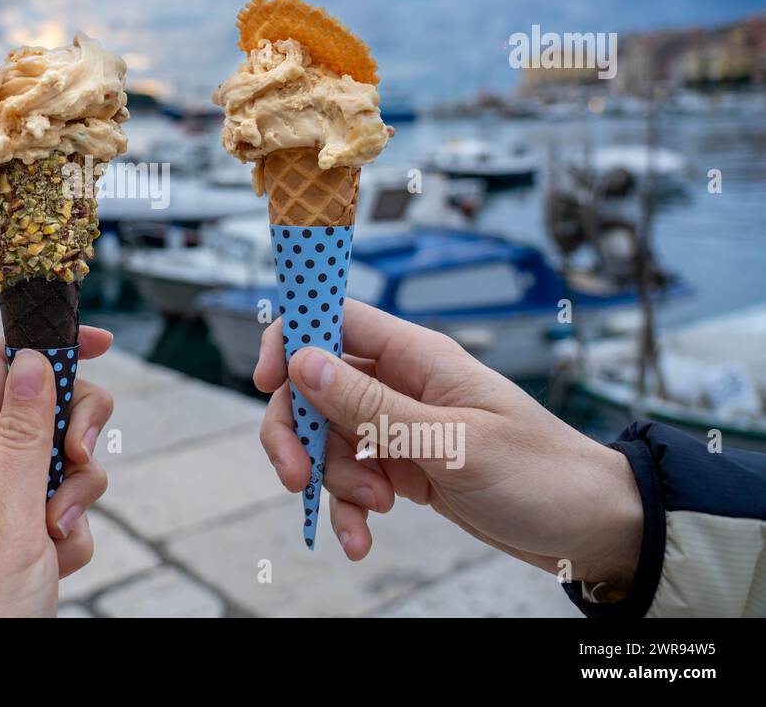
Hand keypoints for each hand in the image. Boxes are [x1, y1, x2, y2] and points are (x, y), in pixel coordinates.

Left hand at [0, 327, 114, 616]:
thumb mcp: (7, 514)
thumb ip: (22, 436)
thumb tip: (29, 358)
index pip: (1, 363)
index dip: (46, 344)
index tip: (100, 344)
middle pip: (49, 405)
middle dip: (80, 428)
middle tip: (75, 461)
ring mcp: (9, 501)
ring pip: (68, 461)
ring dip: (80, 492)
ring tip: (56, 533)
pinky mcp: (29, 534)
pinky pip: (71, 511)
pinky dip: (75, 536)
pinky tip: (55, 565)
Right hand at [255, 300, 643, 593]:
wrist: (590, 528)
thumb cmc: (541, 474)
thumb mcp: (453, 444)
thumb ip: (373, 406)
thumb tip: (303, 362)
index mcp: (417, 356)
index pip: (333, 317)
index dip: (290, 339)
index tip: (267, 383)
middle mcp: (401, 383)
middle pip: (313, 387)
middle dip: (299, 434)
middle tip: (296, 478)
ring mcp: (398, 425)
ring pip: (327, 439)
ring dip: (333, 480)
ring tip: (374, 511)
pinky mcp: (402, 466)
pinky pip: (351, 479)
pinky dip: (347, 509)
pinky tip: (361, 540)